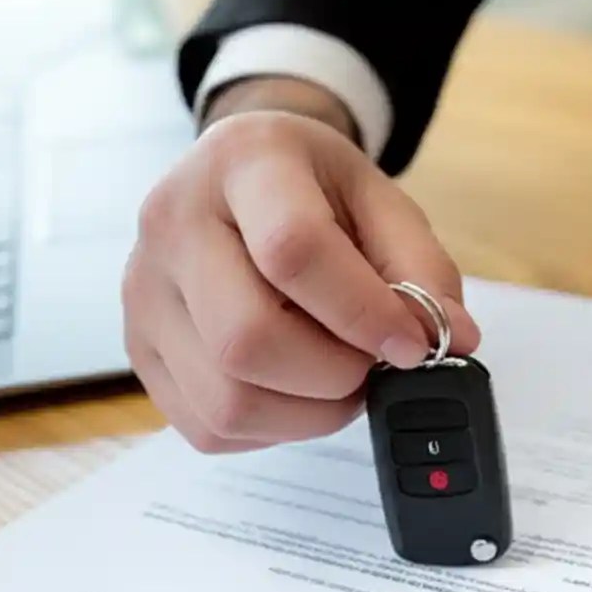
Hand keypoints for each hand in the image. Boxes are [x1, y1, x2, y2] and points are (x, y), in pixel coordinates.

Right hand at [122, 78, 479, 452]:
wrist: (237, 175)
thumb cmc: (312, 186)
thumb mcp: (379, 197)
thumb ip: (421, 265)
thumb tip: (451, 339)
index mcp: (242, 163)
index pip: (294, 250)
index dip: (363, 312)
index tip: (412, 344)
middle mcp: (172, 223)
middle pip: (248, 338)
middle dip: (335, 375)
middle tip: (372, 364)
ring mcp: (144, 293)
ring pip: (227, 399)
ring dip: (308, 412)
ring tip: (340, 377)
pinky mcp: (140, 351)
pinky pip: (208, 427)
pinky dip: (272, 428)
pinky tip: (295, 387)